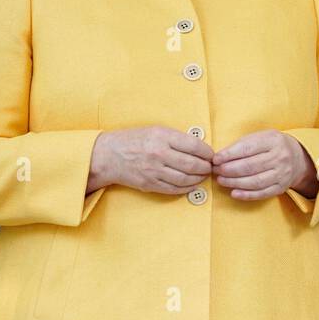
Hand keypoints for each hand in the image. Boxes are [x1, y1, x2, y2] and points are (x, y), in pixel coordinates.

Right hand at [90, 127, 213, 194]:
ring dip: (199, 179)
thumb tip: (199, 147)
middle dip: (206, 168)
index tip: (211, 155)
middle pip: (193, 165)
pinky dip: (186, 188)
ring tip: (202, 176)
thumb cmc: (133, 140)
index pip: (194, 146)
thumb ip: (176, 138)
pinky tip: (191, 185)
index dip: (207, 153)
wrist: (107, 155)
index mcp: (162, 137)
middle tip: (210, 167)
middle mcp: (159, 154)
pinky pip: (174, 189)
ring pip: (185, 179)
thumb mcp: (155, 130)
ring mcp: (154, 171)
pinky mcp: (150, 184)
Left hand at [211, 129, 317, 200]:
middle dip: (229, 170)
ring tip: (221, 180)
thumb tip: (221, 157)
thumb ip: (242, 144)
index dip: (229, 155)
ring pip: (255, 181)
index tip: (216, 159)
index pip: (247, 148)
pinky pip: (262, 193)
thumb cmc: (273, 146)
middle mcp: (280, 157)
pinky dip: (246, 195)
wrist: (297, 157)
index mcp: (273, 140)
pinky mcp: (281, 187)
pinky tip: (234, 192)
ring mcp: (282, 174)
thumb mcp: (261, 137)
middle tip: (216, 170)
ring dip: (234, 182)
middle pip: (250, 166)